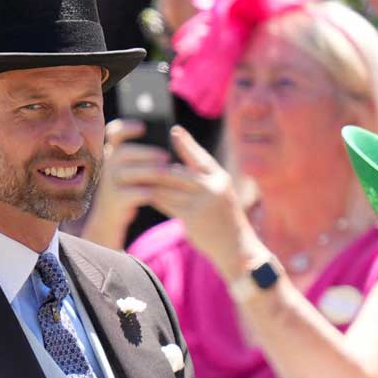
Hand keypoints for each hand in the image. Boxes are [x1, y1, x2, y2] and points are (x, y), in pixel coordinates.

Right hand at [81, 119, 173, 247]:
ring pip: (128, 173)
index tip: (142, 127)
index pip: (113, 134)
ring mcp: (108, 184)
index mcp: (112, 155)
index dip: (126, 127)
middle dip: (146, 153)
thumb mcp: (131, 173)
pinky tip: (157, 192)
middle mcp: (107, 166)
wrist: (109, 222)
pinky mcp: (114, 201)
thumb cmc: (127, 193)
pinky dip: (146, 192)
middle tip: (166, 156)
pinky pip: (131, 193)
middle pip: (123, 152)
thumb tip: (170, 145)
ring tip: (167, 173)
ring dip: (149, 171)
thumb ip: (143, 159)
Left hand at [148, 125, 265, 279]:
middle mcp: (212, 187)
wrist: (237, 247)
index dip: (187, 143)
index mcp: (220, 178)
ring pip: (169, 188)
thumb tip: (178, 167)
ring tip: (139, 176)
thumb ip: (205, 180)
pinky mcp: (192, 217)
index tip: (175, 130)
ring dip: (153, 184)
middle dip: (159, 167)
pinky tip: (147, 195)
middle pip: (178, 172)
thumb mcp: (221, 194)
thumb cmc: (226, 219)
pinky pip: (167, 204)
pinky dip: (156, 199)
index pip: (200, 156)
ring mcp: (202, 202)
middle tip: (143, 159)